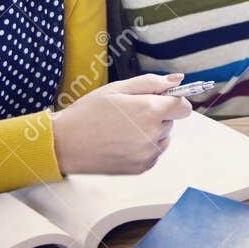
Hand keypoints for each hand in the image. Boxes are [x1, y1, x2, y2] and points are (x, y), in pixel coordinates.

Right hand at [51, 73, 191, 174]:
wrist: (64, 144)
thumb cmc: (87, 113)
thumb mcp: (118, 88)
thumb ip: (152, 83)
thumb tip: (177, 80)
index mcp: (150, 111)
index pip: (184, 106)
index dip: (172, 100)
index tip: (159, 99)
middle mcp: (153, 134)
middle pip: (171, 121)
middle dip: (157, 114)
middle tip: (129, 113)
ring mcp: (148, 153)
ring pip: (164, 137)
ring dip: (152, 131)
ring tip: (124, 128)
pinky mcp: (141, 167)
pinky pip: (154, 152)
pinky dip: (144, 146)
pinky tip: (123, 141)